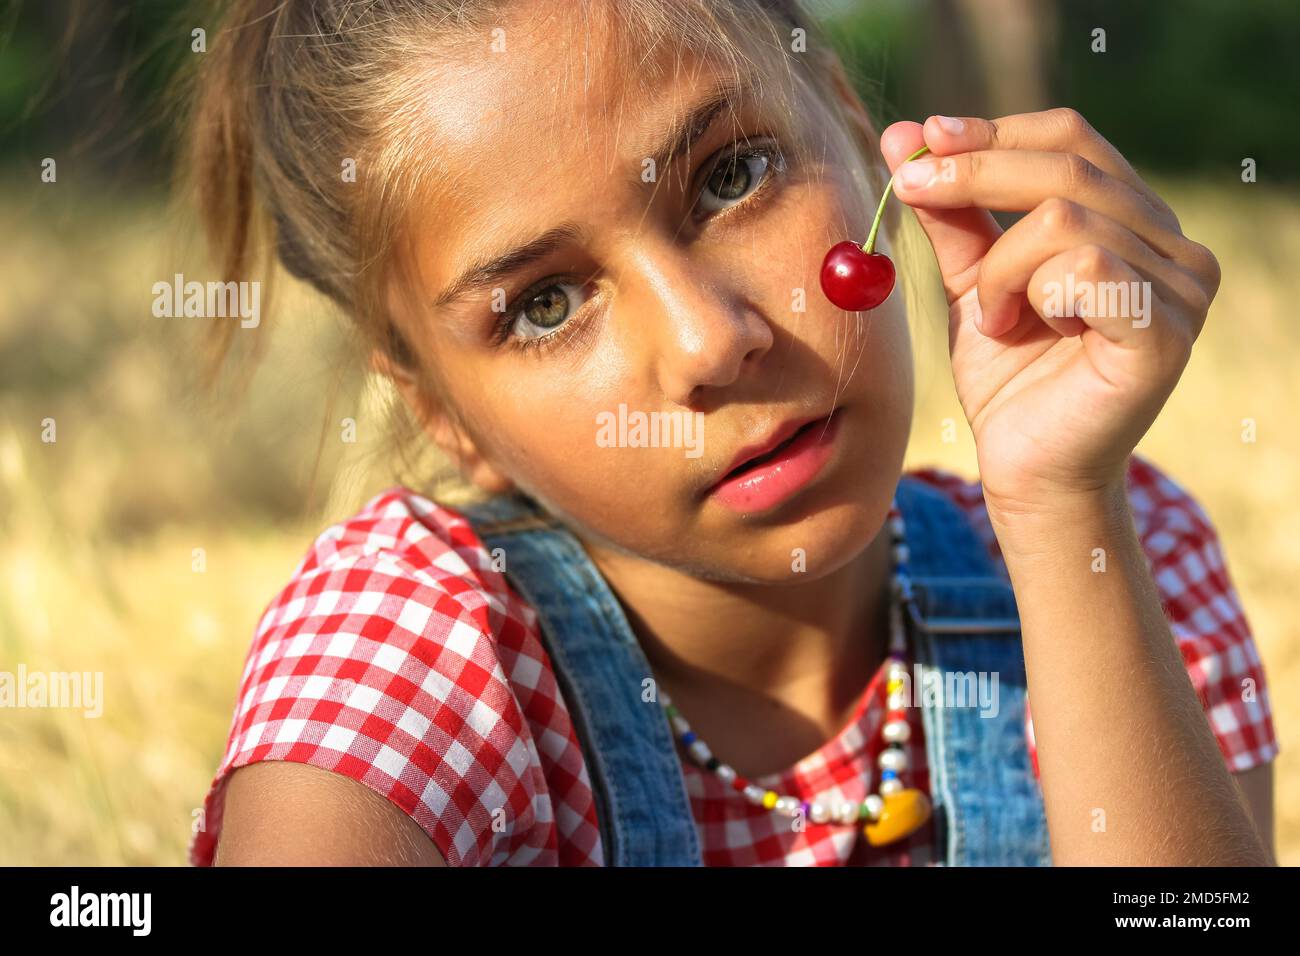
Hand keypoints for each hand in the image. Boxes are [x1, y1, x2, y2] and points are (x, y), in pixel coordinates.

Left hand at [879, 109, 1220, 512]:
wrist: (1025, 471)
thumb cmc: (1009, 381)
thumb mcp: (972, 282)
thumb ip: (953, 215)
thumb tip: (905, 137)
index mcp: (1138, 223)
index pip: (1073, 140)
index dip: (996, 131)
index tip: (926, 136)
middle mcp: (1176, 246)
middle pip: (1067, 167)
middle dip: (973, 174)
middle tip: (909, 188)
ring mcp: (1182, 288)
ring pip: (1064, 219)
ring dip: (1001, 268)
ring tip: (994, 317)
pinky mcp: (1165, 331)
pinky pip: (1085, 266)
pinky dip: (1032, 293)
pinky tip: (1023, 330)